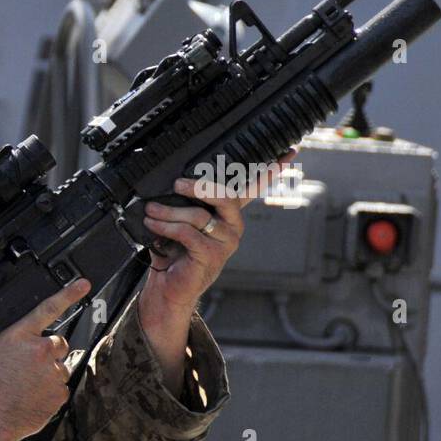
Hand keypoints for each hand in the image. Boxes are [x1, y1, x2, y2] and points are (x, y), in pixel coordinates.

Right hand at [0, 278, 90, 440]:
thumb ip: (4, 342)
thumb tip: (8, 340)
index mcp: (19, 336)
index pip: (47, 309)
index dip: (68, 295)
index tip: (83, 284)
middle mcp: (39, 350)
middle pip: (58, 343)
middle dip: (49, 352)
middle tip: (31, 367)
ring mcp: (52, 372)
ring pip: (60, 367)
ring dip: (49, 374)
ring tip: (26, 387)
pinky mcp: (59, 392)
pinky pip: (61, 388)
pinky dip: (50, 393)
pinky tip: (32, 398)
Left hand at [139, 150, 297, 322]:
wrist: (169, 288)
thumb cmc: (175, 253)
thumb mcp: (180, 222)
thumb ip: (185, 204)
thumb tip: (172, 182)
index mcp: (230, 214)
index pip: (254, 189)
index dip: (271, 171)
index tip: (289, 153)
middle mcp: (233, 227)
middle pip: (225, 196)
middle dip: (198, 187)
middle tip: (176, 184)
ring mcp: (225, 242)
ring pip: (199, 215)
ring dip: (169, 211)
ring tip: (151, 210)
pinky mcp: (210, 255)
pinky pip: (188, 233)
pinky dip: (167, 227)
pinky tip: (154, 225)